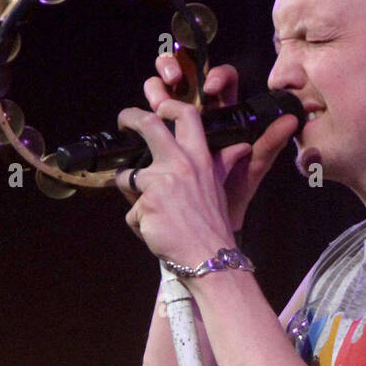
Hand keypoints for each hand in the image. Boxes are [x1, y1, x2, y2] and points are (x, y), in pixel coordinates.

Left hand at [115, 99, 236, 269]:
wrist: (210, 259)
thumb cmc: (213, 226)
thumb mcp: (219, 188)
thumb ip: (223, 164)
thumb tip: (242, 147)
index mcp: (200, 159)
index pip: (186, 116)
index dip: (169, 106)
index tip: (159, 109)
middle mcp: (180, 165)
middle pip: (148, 125)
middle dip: (129, 117)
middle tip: (123, 122)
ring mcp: (160, 183)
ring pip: (127, 177)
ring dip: (130, 192)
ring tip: (149, 211)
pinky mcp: (145, 205)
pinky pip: (131, 212)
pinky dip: (139, 224)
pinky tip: (155, 231)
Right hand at [147, 57, 298, 231]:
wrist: (209, 228)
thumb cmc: (233, 196)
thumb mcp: (252, 169)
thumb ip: (269, 144)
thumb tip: (291, 120)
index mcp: (223, 117)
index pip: (222, 80)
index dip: (217, 76)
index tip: (210, 89)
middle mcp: (196, 116)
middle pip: (181, 75)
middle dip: (170, 67)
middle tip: (171, 80)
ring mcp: (172, 129)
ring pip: (157, 92)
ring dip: (153, 87)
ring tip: (152, 98)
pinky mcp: (152, 147)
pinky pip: (141, 126)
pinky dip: (135, 123)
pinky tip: (134, 130)